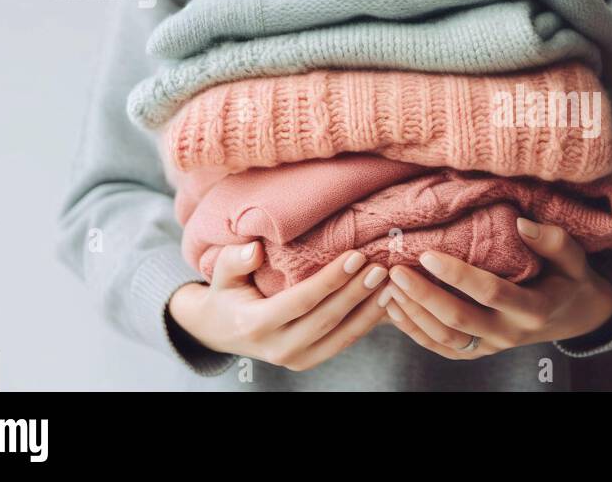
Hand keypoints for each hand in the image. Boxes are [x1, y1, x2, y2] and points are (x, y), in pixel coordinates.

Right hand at [168, 242, 390, 370]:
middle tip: (381, 267)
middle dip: (357, 293)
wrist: (221, 331)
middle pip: (326, 320)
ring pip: (341, 336)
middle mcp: (277, 348)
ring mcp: (295, 360)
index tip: (356, 256)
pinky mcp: (309, 361)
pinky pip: (343, 343)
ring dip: (369, 311)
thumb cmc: (226, 294)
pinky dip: (366, 324)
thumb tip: (253, 249)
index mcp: (255, 324)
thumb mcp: (221, 275)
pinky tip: (384, 302)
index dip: (331, 280)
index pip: (301, 301)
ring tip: (391, 284)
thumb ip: (233, 260)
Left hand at [379, 218, 611, 359]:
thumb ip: (552, 240)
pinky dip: (415, 331)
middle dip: (423, 296)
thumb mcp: (573, 259)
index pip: (490, 292)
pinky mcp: (478, 353)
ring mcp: (492, 347)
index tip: (428, 253)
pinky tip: (394, 309)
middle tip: (395, 270)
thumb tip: (520, 223)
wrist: (575, 317)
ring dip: (413, 314)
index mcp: (533, 309)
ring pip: (444, 338)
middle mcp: (510, 333)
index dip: (457, 275)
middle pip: (458, 320)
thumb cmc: (571, 280)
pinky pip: (441, 348)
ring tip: (388, 287)